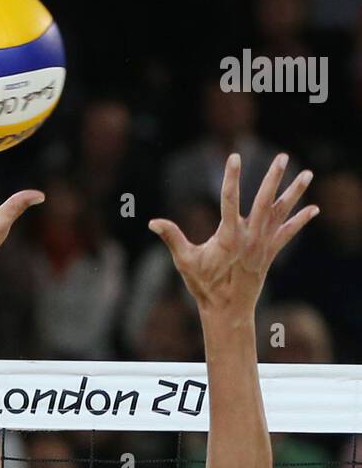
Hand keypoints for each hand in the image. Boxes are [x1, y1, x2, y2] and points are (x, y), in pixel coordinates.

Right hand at [149, 153, 317, 319]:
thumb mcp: (185, 261)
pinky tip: (314, 209)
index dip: (231, 177)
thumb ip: (172, 237)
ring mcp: (263, 245)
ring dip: (295, 193)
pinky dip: (301, 221)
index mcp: (229, 237)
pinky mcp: (270, 253)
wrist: (227, 311)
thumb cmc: (205, 286)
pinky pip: (288, 233)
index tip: (234, 156)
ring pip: (281, 213)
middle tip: (282, 157)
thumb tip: (152, 222)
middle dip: (273, 178)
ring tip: (307, 174)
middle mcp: (250, 238)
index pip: (229, 200)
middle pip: (264, 201)